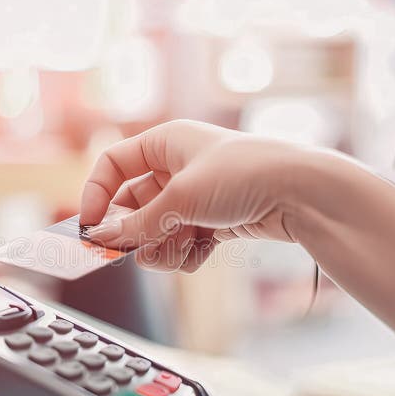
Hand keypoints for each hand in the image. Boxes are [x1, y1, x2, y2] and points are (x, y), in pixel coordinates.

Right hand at [80, 119, 304, 272]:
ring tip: (180, 251)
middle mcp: (176, 167)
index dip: (96, 195)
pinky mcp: (213, 219)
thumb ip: (138, 223)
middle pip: (133, 206)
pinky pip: (182, 242)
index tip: (90, 228)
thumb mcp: (182, 198)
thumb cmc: (246, 174)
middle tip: (138, 252)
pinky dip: (187, 252)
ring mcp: (195, 195)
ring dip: (162, 247)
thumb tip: (103, 238)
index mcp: (165, 143)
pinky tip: (203, 251)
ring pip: (156, 230)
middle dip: (136, 232)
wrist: (304, 193)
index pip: (113, 166)